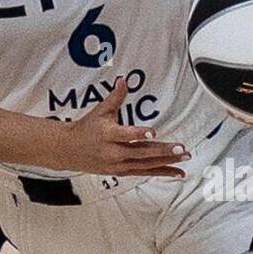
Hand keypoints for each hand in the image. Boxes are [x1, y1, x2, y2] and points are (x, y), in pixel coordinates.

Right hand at [57, 77, 190, 177]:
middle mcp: (113, 152)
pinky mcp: (122, 172)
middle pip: (141, 152)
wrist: (69, 150)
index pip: (125, 135)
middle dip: (162, 151)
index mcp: (107, 134)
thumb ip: (115, 97)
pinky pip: (144, 173)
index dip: (138, 134)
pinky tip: (176, 172)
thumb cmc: (86, 129)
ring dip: (166, 162)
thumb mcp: (100, 111)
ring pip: (145, 165)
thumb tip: (124, 81)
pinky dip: (161, 172)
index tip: (152, 132)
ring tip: (183, 157)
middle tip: (179, 149)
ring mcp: (118, 165)